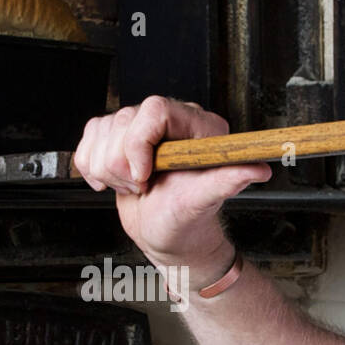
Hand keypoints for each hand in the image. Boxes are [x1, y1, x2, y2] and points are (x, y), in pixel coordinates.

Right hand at [72, 96, 271, 270]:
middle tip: (144, 186)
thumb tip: (258, 170)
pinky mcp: (112, 139)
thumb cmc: (188, 220)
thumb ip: (226, 181)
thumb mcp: (204, 202)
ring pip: (99, 133)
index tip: (142, 174)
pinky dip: (92, 170)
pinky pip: (86, 143)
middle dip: (124, 166)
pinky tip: (114, 183)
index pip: (154, 109)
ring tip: (134, 186)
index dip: (139, 141)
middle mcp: (166, 122)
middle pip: (120, 122)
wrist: (166, 235)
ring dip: (109, 171)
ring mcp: (136, 129)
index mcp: (194, 128)